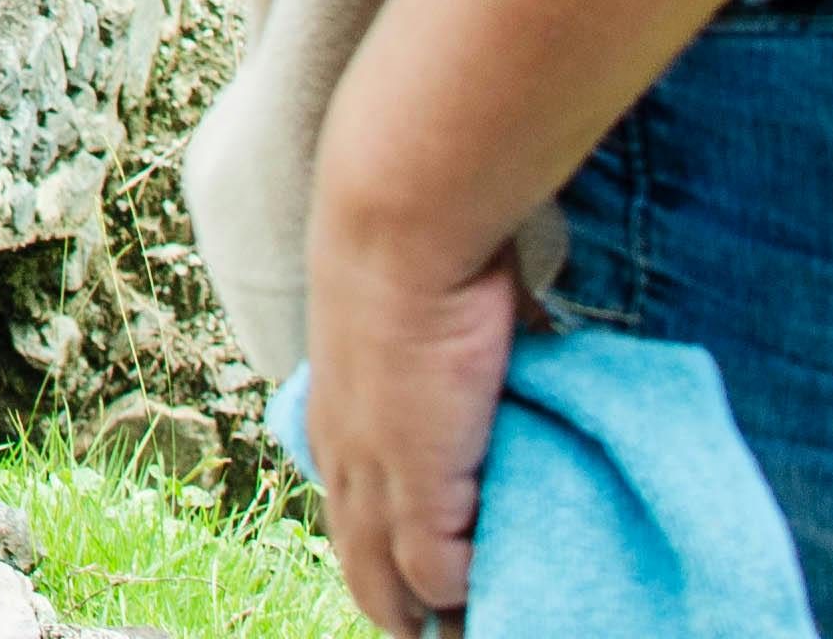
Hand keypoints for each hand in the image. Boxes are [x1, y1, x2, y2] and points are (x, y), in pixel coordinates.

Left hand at [303, 196, 526, 635]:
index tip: (425, 588)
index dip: (388, 562)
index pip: (354, 523)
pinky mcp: (415, 486)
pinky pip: (439, 575)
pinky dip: (468, 597)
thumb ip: (438, 366)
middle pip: (363, 572)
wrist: (400, 233)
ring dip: (436, 616)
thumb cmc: (415, 259)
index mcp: (337, 425)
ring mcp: (374, 478)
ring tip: (477, 630)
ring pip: (391, 586)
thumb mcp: (415, 327)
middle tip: (446, 630)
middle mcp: (343, 460)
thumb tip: (479, 361)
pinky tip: (495, 602)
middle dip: (403, 609)